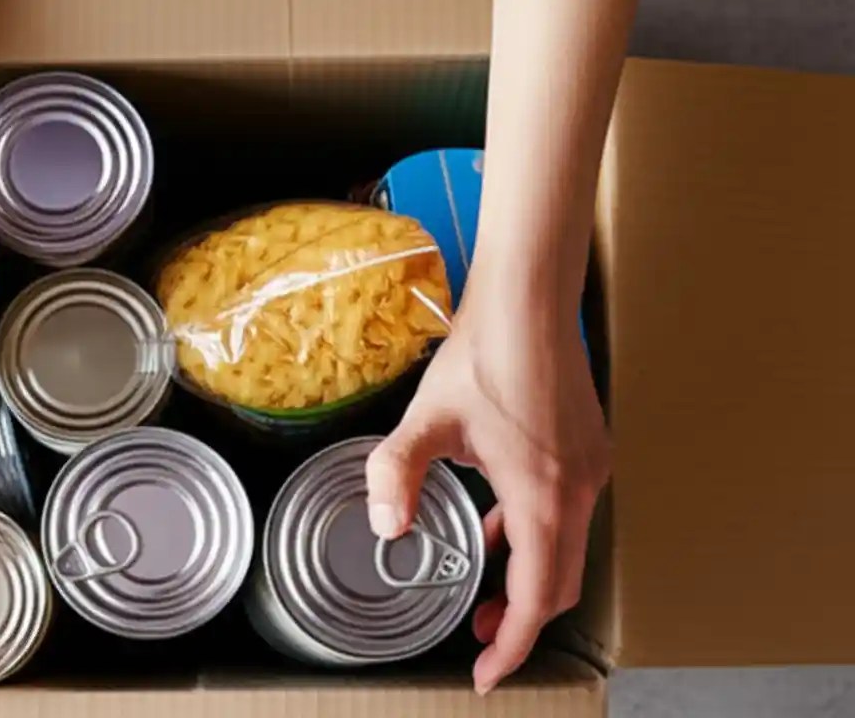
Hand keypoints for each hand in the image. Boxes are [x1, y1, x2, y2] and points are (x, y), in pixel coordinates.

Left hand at [365, 293, 608, 694]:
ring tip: (485, 590)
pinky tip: (496, 523)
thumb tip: (386, 527)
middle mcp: (578, 489)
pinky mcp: (587, 449)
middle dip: (521, 619)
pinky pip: (566, 513)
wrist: (527, 300)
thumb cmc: (481, 356)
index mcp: (542, 495)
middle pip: (560, 582)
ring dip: (528, 575)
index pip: (538, 596)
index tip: (488, 674)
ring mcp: (589, 468)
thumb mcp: (426, 421)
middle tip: (480, 635)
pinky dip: (535, 535)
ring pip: (565, 547)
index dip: (514, 644)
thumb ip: (396, 474)